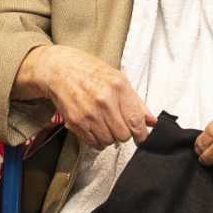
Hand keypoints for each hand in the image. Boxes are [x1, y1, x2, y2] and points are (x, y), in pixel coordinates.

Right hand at [23, 45, 155, 147]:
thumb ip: (136, 102)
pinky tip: (95, 128)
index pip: (136, 121)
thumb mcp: (118, 79)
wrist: (60, 69)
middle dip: (123, 133)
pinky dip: (97, 140)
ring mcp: (89, 113)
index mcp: (118, 87)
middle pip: (124, 135)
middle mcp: (104, 101)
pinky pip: (93, 143)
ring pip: (109, 141)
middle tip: (118, 124)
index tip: (141, 136)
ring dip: (109, 137)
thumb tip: (152, 121)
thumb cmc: (89, 71)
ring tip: (104, 124)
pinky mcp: (76, 122)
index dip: (141, 134)